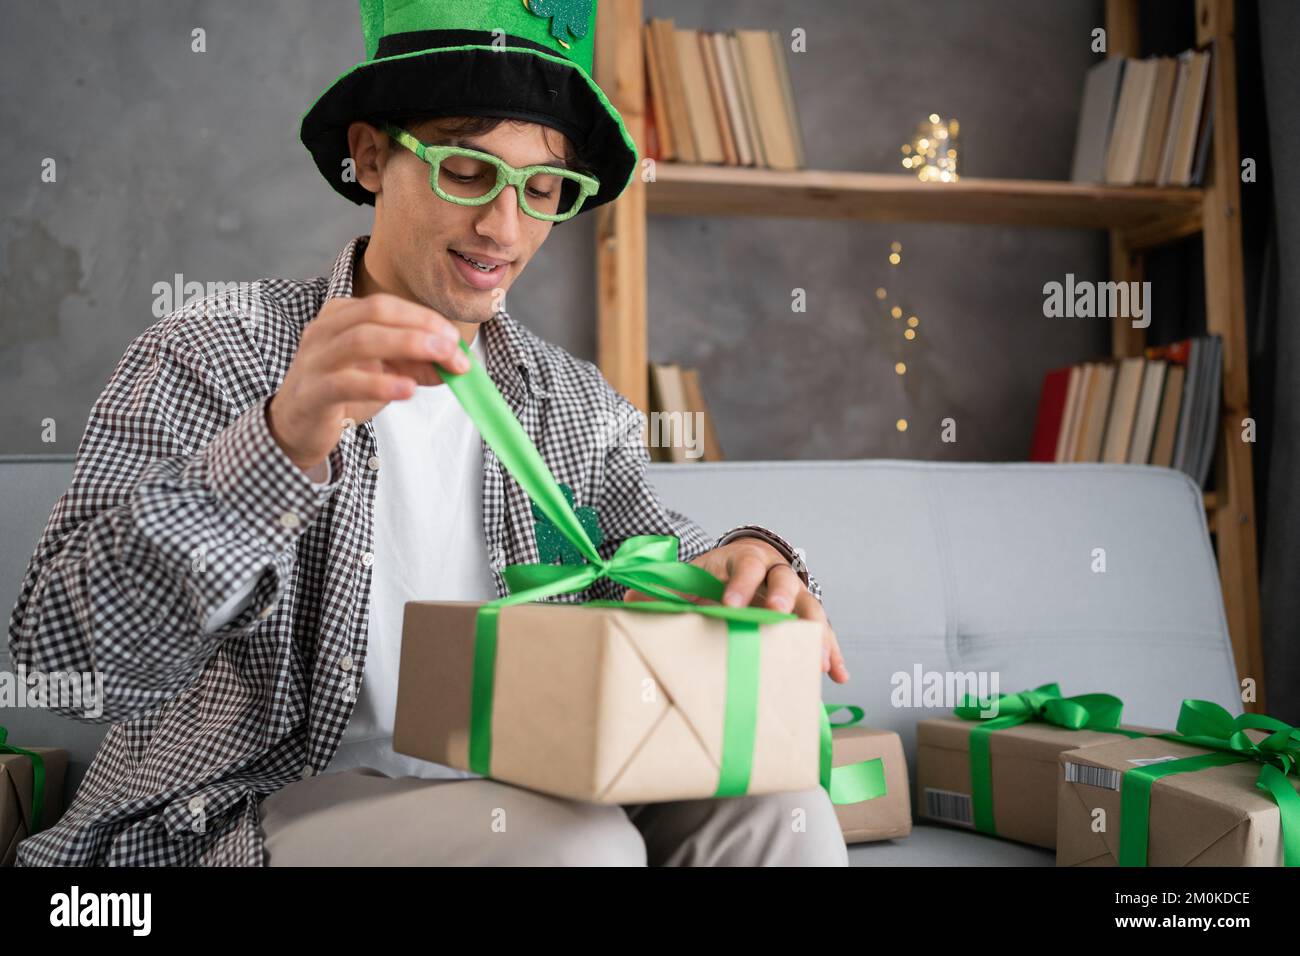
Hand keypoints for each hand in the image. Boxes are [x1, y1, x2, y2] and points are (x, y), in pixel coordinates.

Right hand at [267, 293, 470, 472]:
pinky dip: (380, 384)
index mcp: (341, 316)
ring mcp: (314, 360)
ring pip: (360, 340)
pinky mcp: (311, 393)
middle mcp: (324, 330)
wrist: (297, 427)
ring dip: (407, 346)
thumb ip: (418, 366)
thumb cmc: (342, 392)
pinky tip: (407, 389)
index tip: (455, 339)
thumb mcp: (385, 374)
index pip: (388, 306)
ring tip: (440, 361)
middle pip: (375, 313)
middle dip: (420, 327)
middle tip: (452, 347)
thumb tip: (458, 362)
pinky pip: (345, 383)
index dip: (425, 319)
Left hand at [624, 537, 848, 683]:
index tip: (730, 604)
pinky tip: (838, 675)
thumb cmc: (710, 577)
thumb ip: (661, 591)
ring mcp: (793, 594)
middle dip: (784, 602)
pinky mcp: (802, 617)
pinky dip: (831, 652)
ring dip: (816, 634)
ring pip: (811, 608)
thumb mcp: (688, 577)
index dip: (740, 584)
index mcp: (743, 560)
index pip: (746, 566)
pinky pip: (822, 634)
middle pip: (786, 582)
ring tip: (817, 662)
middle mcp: (775, 573)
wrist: (735, 567)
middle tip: (777, 620)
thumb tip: (627, 604)